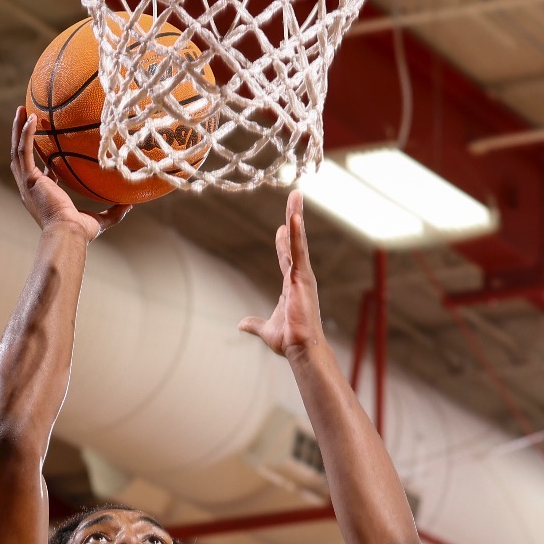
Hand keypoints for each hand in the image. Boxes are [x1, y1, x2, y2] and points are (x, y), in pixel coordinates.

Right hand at [9, 108, 130, 239]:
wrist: (68, 234)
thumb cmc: (81, 233)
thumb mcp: (99, 221)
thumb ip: (113, 212)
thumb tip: (131, 203)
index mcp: (44, 197)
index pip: (42, 175)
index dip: (44, 160)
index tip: (49, 146)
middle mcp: (31, 189)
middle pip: (22, 157)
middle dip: (22, 137)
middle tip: (26, 117)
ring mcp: (28, 184)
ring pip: (17, 150)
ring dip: (18, 129)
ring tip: (21, 109)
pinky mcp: (29, 179)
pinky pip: (24, 151)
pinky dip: (25, 134)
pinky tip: (31, 118)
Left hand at [238, 191, 326, 359]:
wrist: (301, 348)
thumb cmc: (290, 341)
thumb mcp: (266, 330)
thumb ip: (254, 324)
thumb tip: (241, 324)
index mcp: (292, 286)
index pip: (287, 258)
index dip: (284, 242)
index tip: (281, 227)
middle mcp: (300, 277)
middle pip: (296, 242)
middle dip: (294, 219)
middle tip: (294, 197)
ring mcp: (303, 275)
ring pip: (299, 239)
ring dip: (296, 216)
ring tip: (295, 195)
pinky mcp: (303, 277)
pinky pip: (299, 251)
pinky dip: (297, 234)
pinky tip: (293, 217)